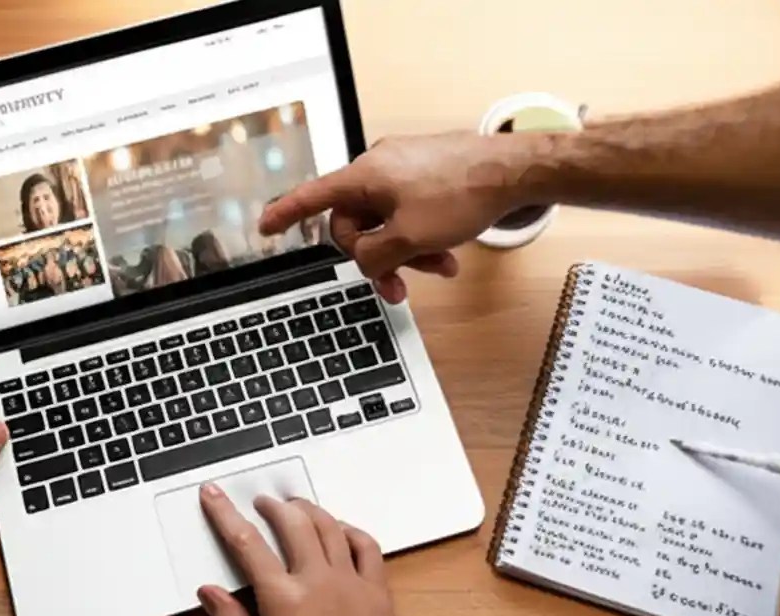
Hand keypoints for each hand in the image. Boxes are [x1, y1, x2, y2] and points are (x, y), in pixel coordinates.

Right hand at [197, 485, 424, 615]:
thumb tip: (211, 594)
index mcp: (283, 601)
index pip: (246, 543)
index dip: (225, 514)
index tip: (214, 496)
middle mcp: (319, 583)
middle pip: (293, 523)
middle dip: (272, 506)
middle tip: (261, 502)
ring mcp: (352, 585)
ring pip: (330, 527)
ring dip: (309, 511)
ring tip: (296, 507)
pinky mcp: (378, 595)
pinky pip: (368, 547)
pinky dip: (351, 531)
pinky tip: (341, 531)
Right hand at [259, 131, 543, 302]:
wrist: (515, 171)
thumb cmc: (463, 193)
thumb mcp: (410, 238)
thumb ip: (374, 256)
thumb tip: (365, 261)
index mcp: (363, 177)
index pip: (312, 197)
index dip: (285, 215)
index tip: (265, 227)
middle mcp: (378, 168)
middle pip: (356, 223)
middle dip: (377, 256)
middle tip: (400, 283)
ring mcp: (403, 170)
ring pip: (387, 223)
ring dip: (407, 251)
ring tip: (437, 268)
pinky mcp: (427, 175)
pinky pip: (409, 213)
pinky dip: (422, 237)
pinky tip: (447, 255)